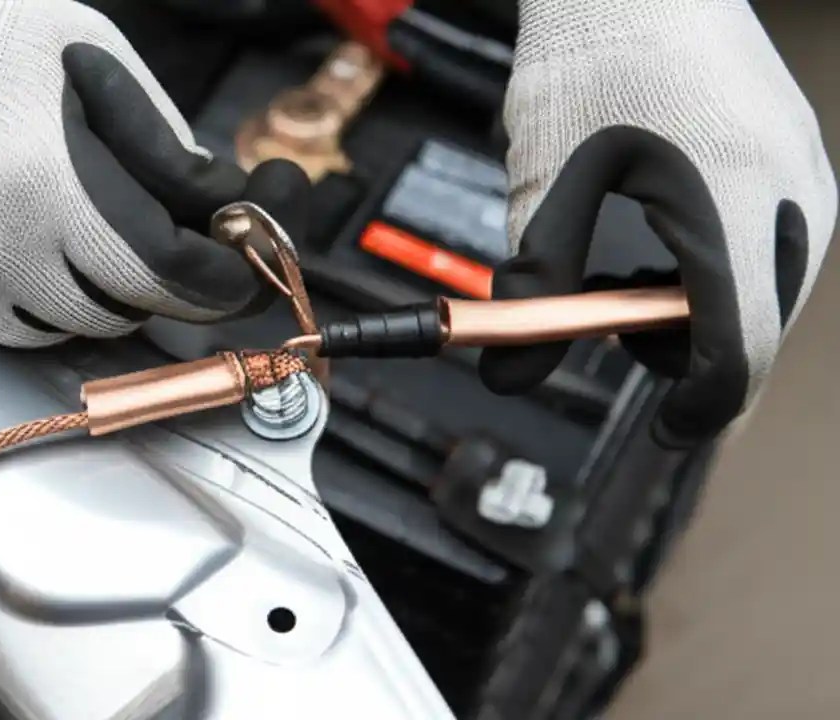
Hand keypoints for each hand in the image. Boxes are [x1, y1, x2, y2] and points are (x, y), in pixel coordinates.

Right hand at [0, 0, 261, 345]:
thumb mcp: (85, 56)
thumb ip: (158, 141)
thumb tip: (214, 209)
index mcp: (42, 176)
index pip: (161, 271)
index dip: (215, 279)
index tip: (236, 266)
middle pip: (122, 310)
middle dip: (168, 287)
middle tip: (185, 251)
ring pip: (72, 328)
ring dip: (110, 295)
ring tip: (104, 232)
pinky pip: (17, 327)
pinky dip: (51, 301)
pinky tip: (44, 245)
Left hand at [480, 0, 836, 444]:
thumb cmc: (592, 57)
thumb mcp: (545, 180)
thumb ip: (535, 286)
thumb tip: (510, 371)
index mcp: (732, 204)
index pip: (740, 350)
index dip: (696, 407)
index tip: (657, 430)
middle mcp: (794, 197)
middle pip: (757, 330)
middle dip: (682, 352)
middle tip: (605, 322)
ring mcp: (808, 177)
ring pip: (767, 294)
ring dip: (695, 310)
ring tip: (622, 261)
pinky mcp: (799, 164)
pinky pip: (772, 251)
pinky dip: (715, 271)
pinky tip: (657, 233)